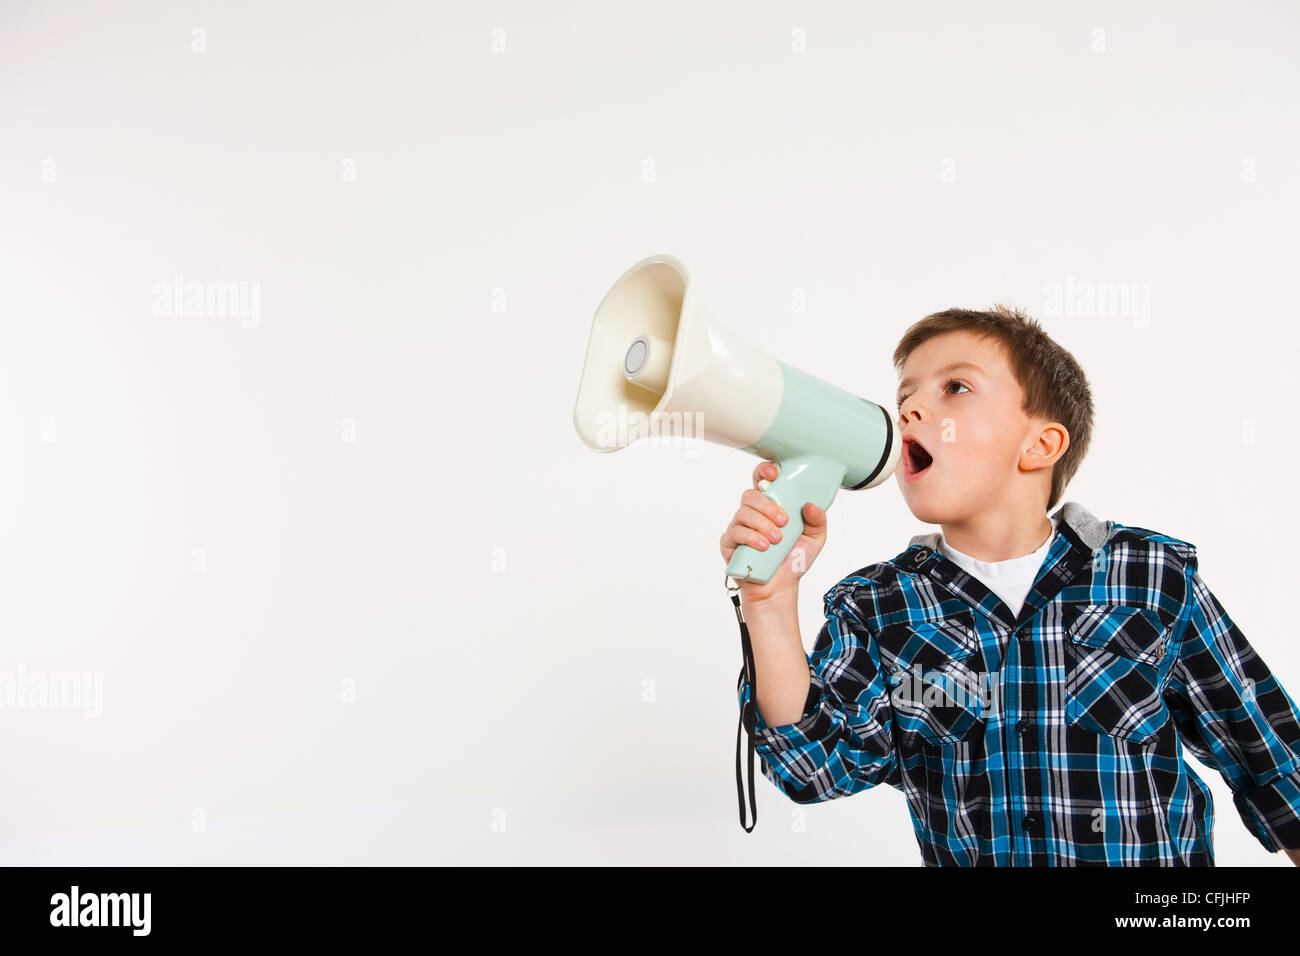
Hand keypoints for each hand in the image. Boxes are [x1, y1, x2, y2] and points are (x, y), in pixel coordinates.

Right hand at [719, 460, 827, 606]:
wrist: (780, 587)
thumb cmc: (792, 560)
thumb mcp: (815, 539)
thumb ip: (818, 520)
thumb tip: (810, 505)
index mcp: (770, 506)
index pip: (762, 480)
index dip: (764, 471)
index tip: (774, 474)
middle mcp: (752, 513)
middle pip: (750, 495)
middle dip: (768, 506)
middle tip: (784, 521)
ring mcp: (739, 527)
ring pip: (743, 513)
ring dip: (762, 524)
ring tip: (777, 540)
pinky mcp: (729, 543)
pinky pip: (735, 533)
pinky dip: (751, 537)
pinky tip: (763, 546)